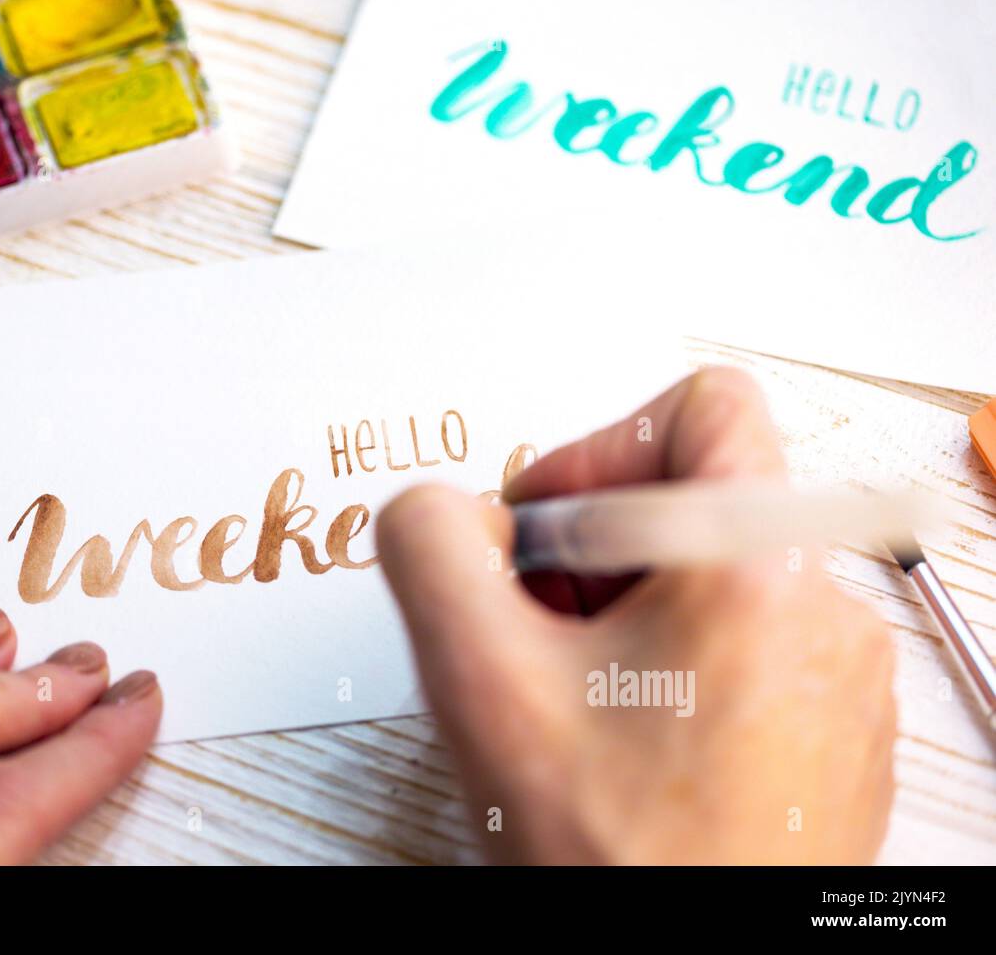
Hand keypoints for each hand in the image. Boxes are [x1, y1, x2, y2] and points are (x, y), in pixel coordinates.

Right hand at [377, 367, 895, 863]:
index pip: (701, 405)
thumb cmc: (622, 864)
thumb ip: (430, 550)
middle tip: (537, 629)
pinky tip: (620, 741)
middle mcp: (825, 612)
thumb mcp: (479, 682)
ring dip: (621, 617)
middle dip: (589, 553)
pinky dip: (668, 668)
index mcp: (757, 568)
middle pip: (696, 500)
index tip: (548, 533)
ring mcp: (838, 677)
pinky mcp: (831, 729)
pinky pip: (746, 648)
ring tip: (574, 701)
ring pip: (712, 580)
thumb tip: (432, 509)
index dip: (597, 448)